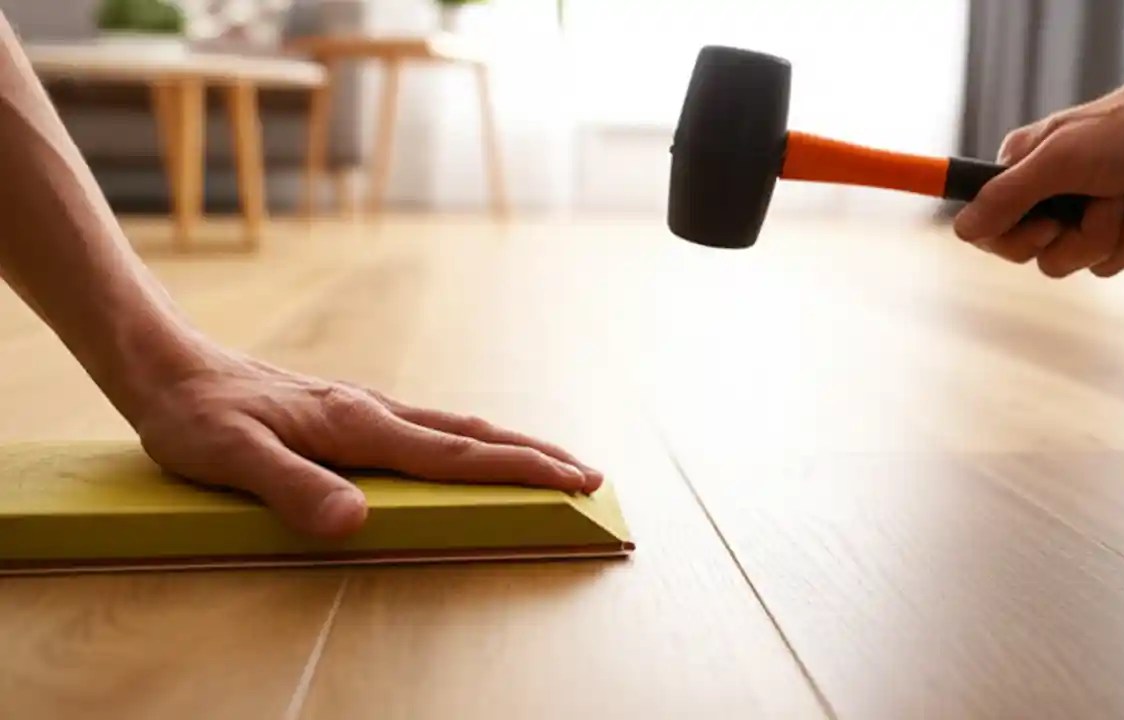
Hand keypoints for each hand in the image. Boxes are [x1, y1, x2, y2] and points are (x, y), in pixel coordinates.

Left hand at [131, 346, 603, 538]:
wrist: (168, 366)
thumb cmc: (196, 415)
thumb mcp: (231, 458)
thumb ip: (294, 489)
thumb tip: (355, 524)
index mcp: (360, 425)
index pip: (458, 455)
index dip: (521, 470)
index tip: (574, 481)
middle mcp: (374, 411)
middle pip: (475, 434)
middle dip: (537, 455)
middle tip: (589, 476)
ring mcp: (364, 407)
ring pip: (456, 428)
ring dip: (508, 447)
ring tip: (547, 463)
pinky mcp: (349, 411)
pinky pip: (429, 428)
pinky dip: (470, 443)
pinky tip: (466, 452)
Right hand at [952, 76, 1123, 277]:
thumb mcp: (1059, 162)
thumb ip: (1006, 197)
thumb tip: (960, 229)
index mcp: (1022, 179)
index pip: (994, 238)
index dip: (1025, 242)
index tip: (1054, 224)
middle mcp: (1052, 201)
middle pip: (1053, 260)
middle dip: (1097, 234)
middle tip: (1116, 195)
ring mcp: (1094, 217)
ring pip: (1100, 264)